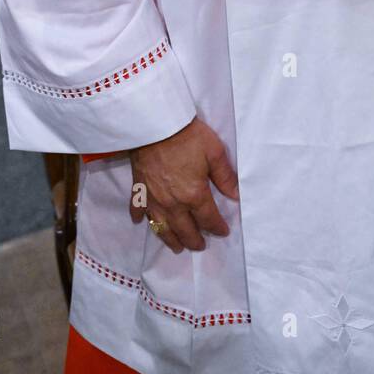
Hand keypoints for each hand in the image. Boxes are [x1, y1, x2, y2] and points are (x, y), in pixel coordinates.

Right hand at [129, 117, 239, 253]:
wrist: (154, 125)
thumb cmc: (187, 136)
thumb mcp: (214, 152)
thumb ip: (225, 176)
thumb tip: (236, 196)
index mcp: (194, 195)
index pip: (209, 219)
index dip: (217, 228)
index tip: (223, 232)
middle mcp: (173, 204)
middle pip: (185, 230)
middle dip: (194, 241)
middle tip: (200, 246)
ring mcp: (153, 200)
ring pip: (162, 228)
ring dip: (171, 240)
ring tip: (177, 247)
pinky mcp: (138, 191)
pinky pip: (138, 211)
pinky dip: (141, 219)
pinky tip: (142, 222)